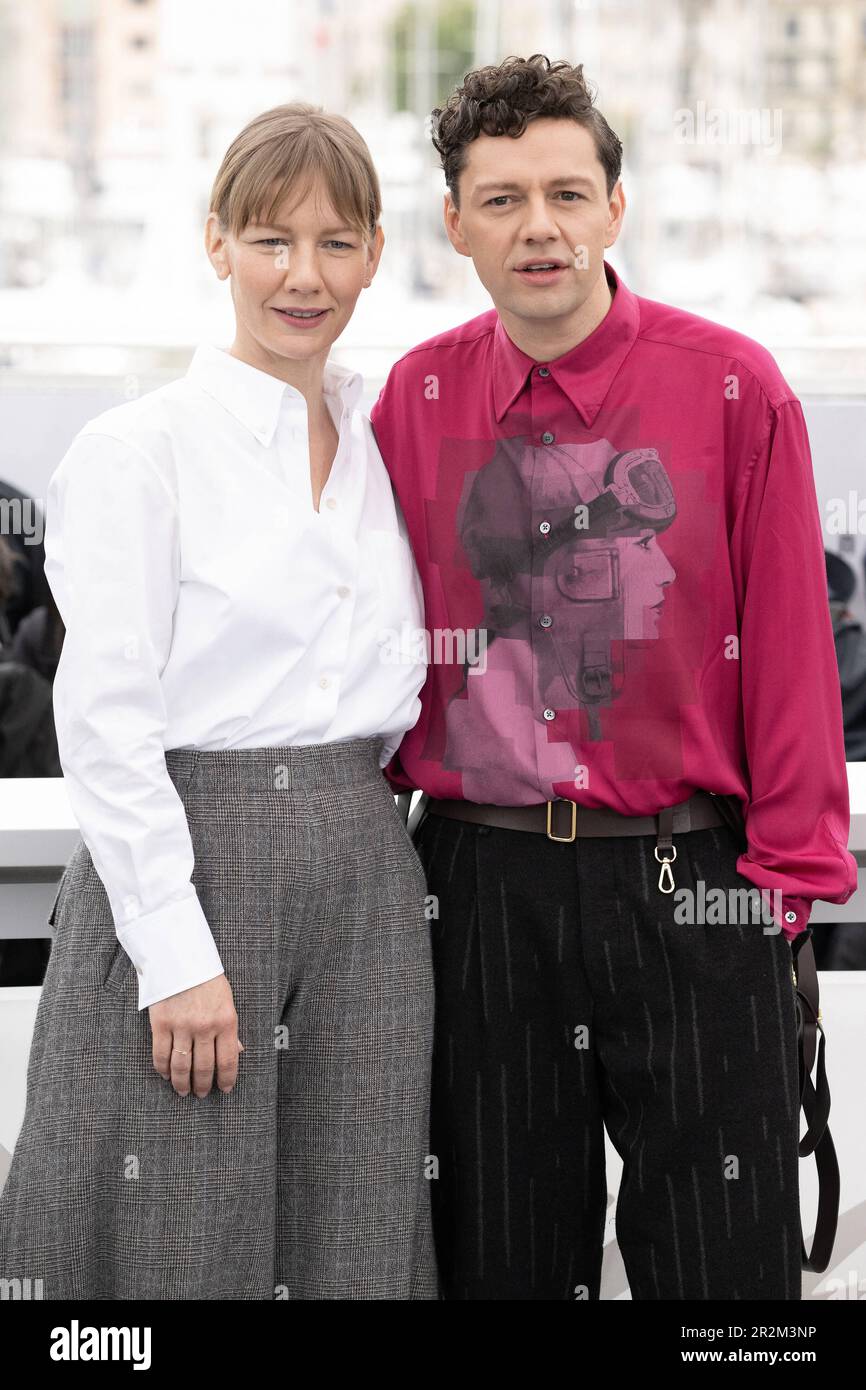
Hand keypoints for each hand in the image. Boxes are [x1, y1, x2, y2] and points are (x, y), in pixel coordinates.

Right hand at [148, 973, 243, 1097]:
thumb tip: (239, 1052)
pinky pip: (161, 1055)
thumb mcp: (227, 1001)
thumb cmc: (207, 980)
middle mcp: (205, 1027)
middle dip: (203, 1085)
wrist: (181, 958)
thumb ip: (230, 1029)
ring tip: (183, 1091)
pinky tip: (166, 1075)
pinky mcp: (161, 1024)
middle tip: (202, 1094)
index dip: (227, 1079)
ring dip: (182, 1083)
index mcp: (226, 1021)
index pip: (228, 1060)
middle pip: (204, 1067)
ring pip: (181, 1066)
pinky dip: (163, 1069)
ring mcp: (182, 1027)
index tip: (225, 1089)